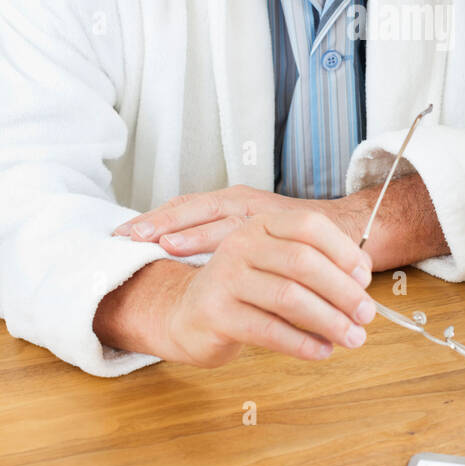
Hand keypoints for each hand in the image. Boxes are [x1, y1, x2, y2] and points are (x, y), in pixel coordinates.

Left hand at [113, 186, 304, 255]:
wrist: (346, 233)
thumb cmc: (292, 243)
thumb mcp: (252, 242)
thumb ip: (222, 250)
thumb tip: (173, 262)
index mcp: (230, 205)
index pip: (185, 208)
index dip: (154, 220)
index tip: (118, 234)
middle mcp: (243, 203)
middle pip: (193, 209)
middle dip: (160, 222)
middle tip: (127, 236)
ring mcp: (264, 214)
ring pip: (220, 219)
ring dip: (189, 231)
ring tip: (159, 244)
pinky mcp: (288, 226)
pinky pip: (257, 237)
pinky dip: (236, 247)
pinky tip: (218, 258)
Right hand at [164, 210, 374, 367]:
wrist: (187, 315)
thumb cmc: (245, 290)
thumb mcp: (277, 266)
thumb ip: (316, 262)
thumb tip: (363, 273)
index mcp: (261, 225)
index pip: (309, 226)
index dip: (343, 251)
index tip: (365, 279)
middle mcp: (240, 244)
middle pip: (303, 262)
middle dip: (342, 291)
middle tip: (366, 315)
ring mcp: (225, 278)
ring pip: (289, 297)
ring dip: (328, 320)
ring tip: (351, 337)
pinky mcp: (217, 313)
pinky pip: (269, 329)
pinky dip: (302, 343)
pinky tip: (321, 351)